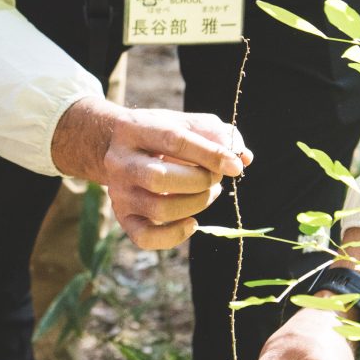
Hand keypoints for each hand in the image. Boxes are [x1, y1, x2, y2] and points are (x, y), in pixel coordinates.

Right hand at [48, 97, 250, 249]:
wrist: (115, 146)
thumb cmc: (160, 133)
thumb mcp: (184, 122)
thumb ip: (217, 133)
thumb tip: (243, 157)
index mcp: (134, 129)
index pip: (173, 140)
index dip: (209, 154)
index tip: (235, 166)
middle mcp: (120, 161)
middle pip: (159, 178)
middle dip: (200, 181)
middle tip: (215, 177)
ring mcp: (119, 191)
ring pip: (159, 209)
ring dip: (196, 204)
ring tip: (209, 192)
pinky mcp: (122, 215)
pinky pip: (145, 237)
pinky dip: (174, 236)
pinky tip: (192, 223)